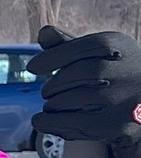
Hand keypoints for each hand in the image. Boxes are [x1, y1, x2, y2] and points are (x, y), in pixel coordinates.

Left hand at [31, 26, 140, 157]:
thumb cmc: (112, 71)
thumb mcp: (96, 53)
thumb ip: (68, 45)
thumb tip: (44, 32)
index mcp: (117, 46)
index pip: (79, 48)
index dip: (51, 58)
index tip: (33, 67)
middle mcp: (124, 71)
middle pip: (74, 75)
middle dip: (54, 84)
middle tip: (48, 91)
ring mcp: (122, 99)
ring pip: (71, 100)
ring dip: (53, 104)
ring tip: (55, 104)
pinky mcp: (117, 124)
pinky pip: (75, 124)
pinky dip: (51, 123)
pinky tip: (43, 120)